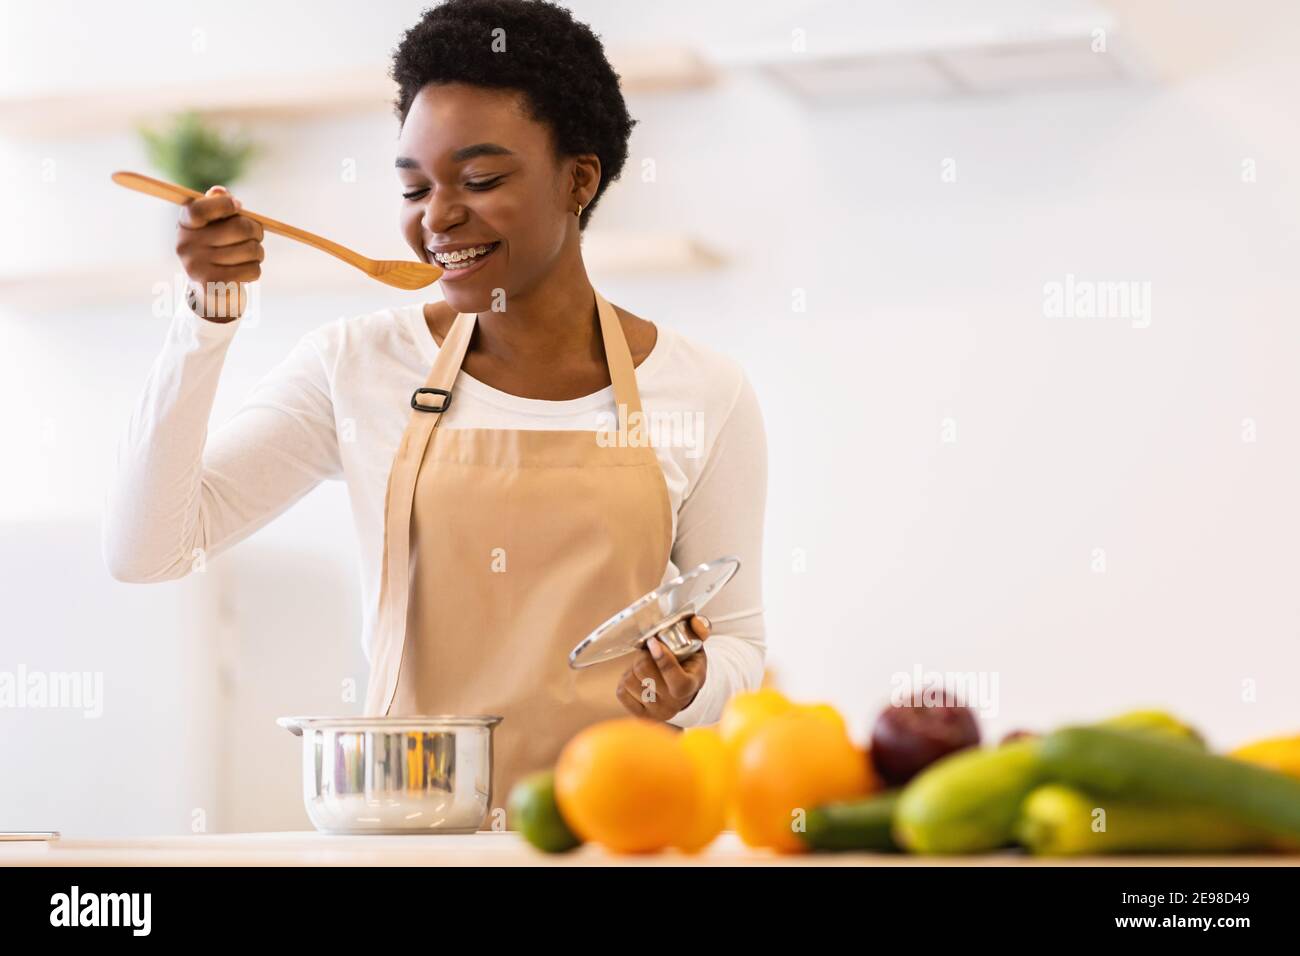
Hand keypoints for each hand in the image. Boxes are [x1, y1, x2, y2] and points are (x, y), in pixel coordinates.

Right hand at [175, 185, 264, 321]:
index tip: (238, 206)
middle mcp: (186, 245)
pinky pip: (252, 270)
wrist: (207, 285)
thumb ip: (217, 203)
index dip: (223, 204)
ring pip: (252, 251)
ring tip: (250, 253)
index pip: (199, 209)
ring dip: (258, 252)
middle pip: (240, 228)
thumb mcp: (213, 222)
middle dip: (256, 230)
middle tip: (256, 234)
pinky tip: (245, 269)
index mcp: (185, 224)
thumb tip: (220, 192)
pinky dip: (255, 269)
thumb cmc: (216, 245)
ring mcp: (197, 266)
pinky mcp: (213, 285)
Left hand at [615, 615, 710, 720]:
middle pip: (644, 672)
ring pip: (629, 681)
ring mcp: (658, 712)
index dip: (662, 660)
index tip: (653, 642)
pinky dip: (625, 681)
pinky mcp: (641, 716)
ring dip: (632, 668)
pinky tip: (637, 679)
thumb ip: (699, 629)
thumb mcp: (697, 645)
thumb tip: (695, 622)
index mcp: (691, 685)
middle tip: (648, 652)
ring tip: (643, 666)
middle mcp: (676, 703)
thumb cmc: (688, 663)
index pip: (677, 680)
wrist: (682, 690)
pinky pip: (621, 693)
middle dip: (643, 656)